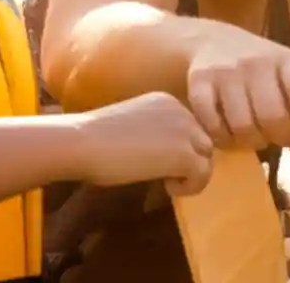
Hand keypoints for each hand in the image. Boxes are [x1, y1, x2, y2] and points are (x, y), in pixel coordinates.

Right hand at [75, 92, 212, 195]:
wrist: (82, 142)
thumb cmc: (93, 139)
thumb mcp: (132, 127)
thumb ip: (154, 134)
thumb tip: (166, 156)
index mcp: (167, 101)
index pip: (190, 127)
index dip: (179, 148)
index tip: (158, 162)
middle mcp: (181, 110)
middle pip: (202, 140)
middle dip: (189, 160)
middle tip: (166, 175)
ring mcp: (185, 130)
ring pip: (207, 157)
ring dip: (191, 174)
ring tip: (167, 183)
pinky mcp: (184, 154)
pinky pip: (203, 175)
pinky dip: (188, 187)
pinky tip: (167, 187)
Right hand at [187, 25, 289, 153]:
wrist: (214, 43)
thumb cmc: (264, 71)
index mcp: (287, 60)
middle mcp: (256, 62)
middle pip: (272, 115)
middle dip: (278, 138)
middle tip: (277, 140)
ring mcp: (226, 71)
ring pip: (242, 125)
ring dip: (250, 142)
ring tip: (253, 137)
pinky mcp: (199, 82)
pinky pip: (212, 124)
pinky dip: (221, 138)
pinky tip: (228, 135)